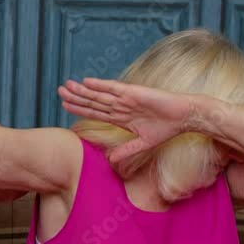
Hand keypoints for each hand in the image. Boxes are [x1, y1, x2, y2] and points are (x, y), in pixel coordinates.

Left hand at [58, 77, 196, 162]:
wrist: (184, 117)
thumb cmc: (166, 128)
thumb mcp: (143, 143)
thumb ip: (126, 150)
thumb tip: (111, 161)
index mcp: (120, 117)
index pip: (95, 112)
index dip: (79, 109)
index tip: (64, 105)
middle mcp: (120, 106)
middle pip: (92, 102)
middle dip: (75, 97)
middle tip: (59, 91)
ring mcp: (125, 98)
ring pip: (99, 94)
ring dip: (82, 90)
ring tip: (67, 86)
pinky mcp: (134, 93)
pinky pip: (113, 88)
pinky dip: (100, 85)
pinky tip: (86, 82)